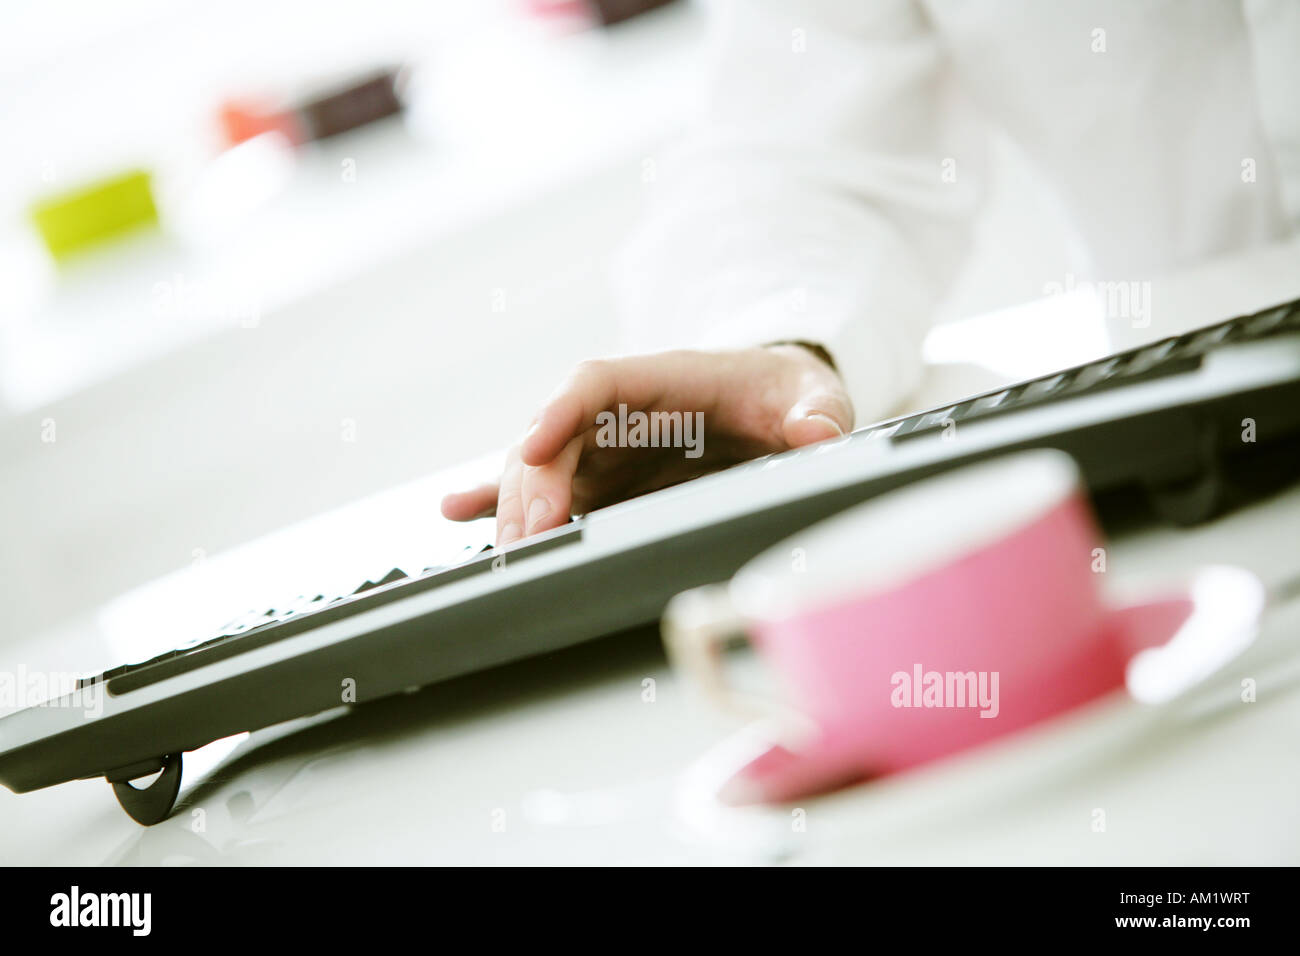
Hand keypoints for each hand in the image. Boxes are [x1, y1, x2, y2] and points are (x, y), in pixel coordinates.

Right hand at [440, 344, 853, 544]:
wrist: (772, 402)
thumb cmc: (784, 393)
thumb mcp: (813, 395)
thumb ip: (816, 411)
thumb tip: (817, 433)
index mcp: (659, 378)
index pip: (593, 384)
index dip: (558, 413)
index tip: (532, 447)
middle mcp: (616, 411)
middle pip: (554, 436)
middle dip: (535, 484)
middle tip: (532, 537)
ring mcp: (601, 446)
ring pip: (540, 468)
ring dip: (519, 508)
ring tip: (510, 553)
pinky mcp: (598, 479)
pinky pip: (540, 485)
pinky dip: (497, 498)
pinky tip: (456, 512)